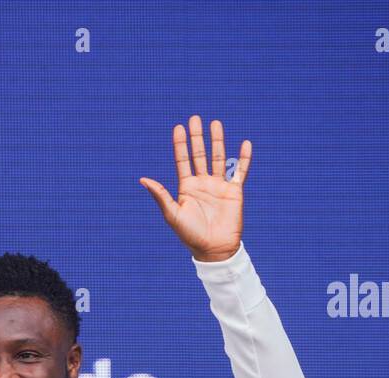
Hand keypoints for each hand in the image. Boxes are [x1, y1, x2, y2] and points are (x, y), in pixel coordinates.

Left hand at [139, 116, 250, 261]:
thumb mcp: (172, 214)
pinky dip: (244, 158)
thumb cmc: (190, 235)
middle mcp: (202, 184)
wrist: (213, 249)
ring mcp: (219, 186)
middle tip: (195, 118)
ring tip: (215, 123)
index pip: (183, 160)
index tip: (178, 127)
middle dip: (197, 137)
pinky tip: (245, 143)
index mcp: (187, 188)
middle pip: (199, 154)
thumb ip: (160, 196)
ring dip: (217, 141)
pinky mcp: (235, 191)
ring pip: (218, 158)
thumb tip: (143, 179)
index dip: (181, 144)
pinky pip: (240, 171)